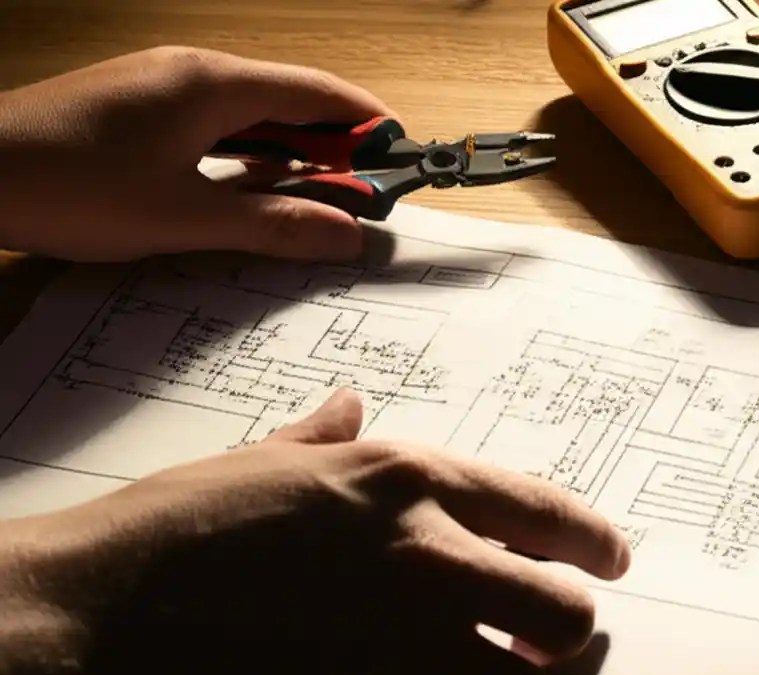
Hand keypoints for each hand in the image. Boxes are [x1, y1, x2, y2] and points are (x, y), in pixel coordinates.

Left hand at [0, 46, 392, 262]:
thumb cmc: (69, 187)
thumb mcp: (185, 217)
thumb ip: (274, 225)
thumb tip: (348, 234)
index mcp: (214, 84)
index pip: (320, 94)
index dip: (369, 127)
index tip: (405, 163)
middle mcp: (194, 73)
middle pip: (291, 104)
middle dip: (335, 152)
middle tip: (365, 202)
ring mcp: (164, 88)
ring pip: (253, 118)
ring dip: (292, 159)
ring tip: (320, 206)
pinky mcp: (141, 111)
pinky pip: (217, 127)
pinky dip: (250, 159)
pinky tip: (255, 196)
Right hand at [0, 388, 629, 674]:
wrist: (103, 613)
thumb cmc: (175, 529)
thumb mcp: (262, 462)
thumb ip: (324, 439)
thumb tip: (351, 403)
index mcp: (407, 482)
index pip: (542, 509)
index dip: (593, 539)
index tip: (612, 559)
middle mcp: (427, 559)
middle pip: (563, 611)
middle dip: (565, 632)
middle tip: (546, 643)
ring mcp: (405, 646)